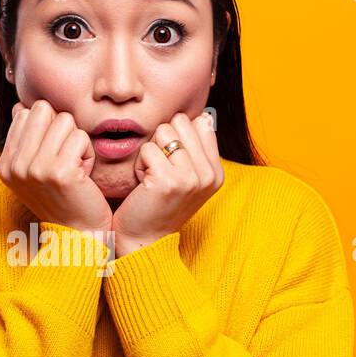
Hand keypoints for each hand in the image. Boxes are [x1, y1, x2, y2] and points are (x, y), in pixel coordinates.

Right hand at [0, 99, 112, 237]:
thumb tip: (20, 106)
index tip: (51, 156)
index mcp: (5, 163)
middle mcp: (15, 166)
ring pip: (65, 120)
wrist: (78, 234)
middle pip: (44, 110)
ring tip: (74, 167)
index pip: (26, 112)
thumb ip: (25, 138)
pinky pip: (80, 137)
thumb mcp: (34, 169)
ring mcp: (35, 168)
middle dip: (61, 129)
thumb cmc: (62, 197)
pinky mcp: (59, 172)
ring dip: (76, 141)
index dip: (47, 129)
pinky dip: (88, 153)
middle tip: (65, 157)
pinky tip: (83, 175)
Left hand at [111, 112, 223, 257]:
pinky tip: (143, 185)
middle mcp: (208, 174)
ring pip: (162, 132)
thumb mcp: (188, 177)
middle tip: (160, 169)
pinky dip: (139, 164)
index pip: (200, 123)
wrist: (144, 240)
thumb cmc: (159, 205)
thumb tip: (204, 116)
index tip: (173, 164)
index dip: (177, 136)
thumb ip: (197, 148)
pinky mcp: (168, 181)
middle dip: (162, 141)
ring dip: (149, 153)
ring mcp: (191, 178)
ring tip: (151, 177)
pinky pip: (147, 149)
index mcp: (216, 172)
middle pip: (180, 122)